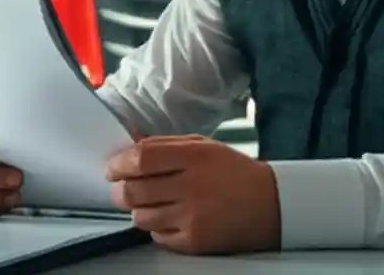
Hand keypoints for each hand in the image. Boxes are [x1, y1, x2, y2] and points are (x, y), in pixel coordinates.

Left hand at [105, 135, 280, 254]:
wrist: (271, 204)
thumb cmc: (234, 172)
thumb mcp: (204, 147)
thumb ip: (166, 144)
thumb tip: (130, 143)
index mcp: (194, 156)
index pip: (141, 159)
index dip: (119, 164)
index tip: (112, 168)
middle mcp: (191, 186)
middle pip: (134, 190)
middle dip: (121, 189)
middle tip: (123, 187)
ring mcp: (192, 216)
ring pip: (141, 216)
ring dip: (139, 209)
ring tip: (152, 202)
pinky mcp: (195, 241)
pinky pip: (157, 236)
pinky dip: (157, 228)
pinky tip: (171, 217)